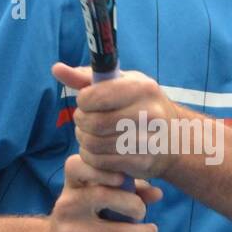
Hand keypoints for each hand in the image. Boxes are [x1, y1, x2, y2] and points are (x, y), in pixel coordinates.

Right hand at [43, 153, 160, 231]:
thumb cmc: (85, 222)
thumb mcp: (97, 202)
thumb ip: (128, 191)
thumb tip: (158, 193)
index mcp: (71, 188)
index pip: (76, 167)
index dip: (100, 169)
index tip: (122, 178)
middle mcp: (66, 207)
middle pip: (103, 196)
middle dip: (134, 205)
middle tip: (142, 213)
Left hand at [52, 62, 181, 178]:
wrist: (175, 139)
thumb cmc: (141, 105)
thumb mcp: (121, 84)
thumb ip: (87, 78)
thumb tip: (56, 68)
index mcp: (142, 88)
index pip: (94, 97)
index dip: (83, 101)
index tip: (87, 103)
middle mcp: (149, 113)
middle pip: (93, 123)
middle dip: (81, 123)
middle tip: (85, 121)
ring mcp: (148, 140)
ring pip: (94, 144)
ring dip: (84, 141)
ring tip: (90, 135)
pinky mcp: (142, 163)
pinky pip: (101, 162)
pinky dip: (92, 157)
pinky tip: (98, 150)